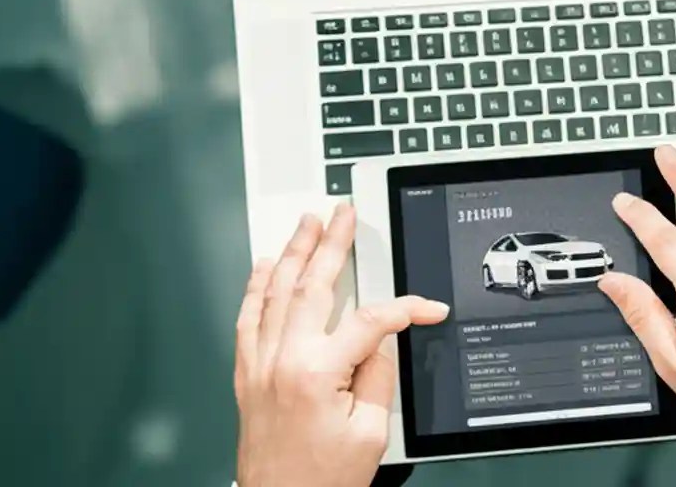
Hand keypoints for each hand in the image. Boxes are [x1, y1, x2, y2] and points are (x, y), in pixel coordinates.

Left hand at [234, 204, 449, 486]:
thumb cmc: (320, 480)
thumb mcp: (371, 434)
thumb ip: (377, 378)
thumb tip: (378, 343)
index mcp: (319, 374)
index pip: (371, 322)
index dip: (406, 308)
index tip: (428, 308)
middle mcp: (284, 362)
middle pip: (312, 286)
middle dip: (332, 244)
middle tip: (343, 215)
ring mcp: (261, 365)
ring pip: (276, 293)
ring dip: (294, 252)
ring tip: (308, 224)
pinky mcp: (248, 375)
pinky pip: (248, 318)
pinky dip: (256, 287)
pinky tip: (265, 266)